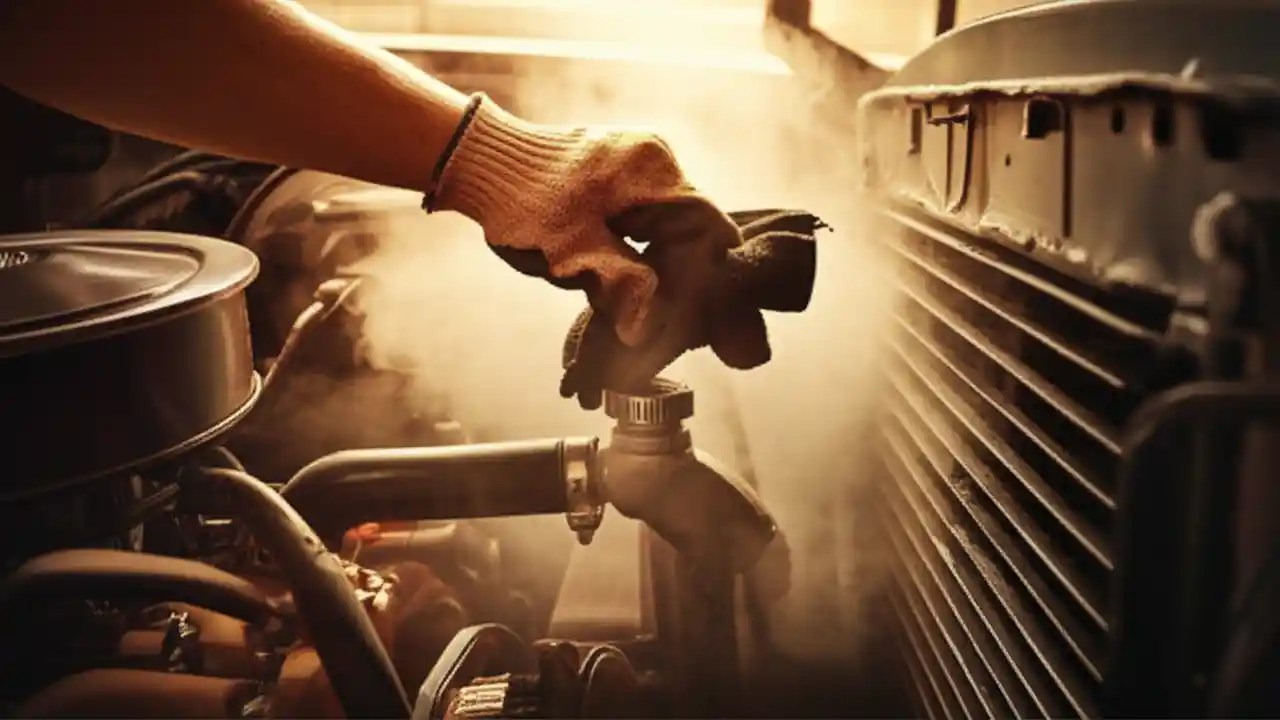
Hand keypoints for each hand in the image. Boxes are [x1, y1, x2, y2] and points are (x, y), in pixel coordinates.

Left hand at [430, 95, 820, 406]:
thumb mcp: (571, 251)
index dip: (716, 276)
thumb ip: (619, 288)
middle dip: (691, 280)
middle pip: (693, 230)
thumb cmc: (520, 200)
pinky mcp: (616, 181)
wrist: (476, 162)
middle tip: (690, 327)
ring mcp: (635, 168)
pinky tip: (639, 290)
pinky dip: (647, 257)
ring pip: (670, 228)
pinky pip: (647, 222)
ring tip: (663, 317)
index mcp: (653, 171)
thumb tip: (646, 333)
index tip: (718, 317)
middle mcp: (653, 162)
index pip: (708, 226)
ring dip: (668, 272)